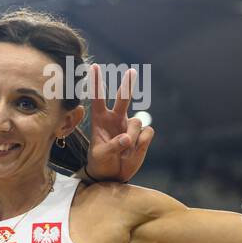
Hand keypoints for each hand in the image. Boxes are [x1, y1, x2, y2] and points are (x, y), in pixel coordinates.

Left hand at [84, 65, 153, 181]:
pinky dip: (142, 143)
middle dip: (127, 85)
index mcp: (100, 121)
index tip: (94, 67)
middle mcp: (116, 119)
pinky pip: (147, 133)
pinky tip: (133, 151)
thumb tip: (127, 138)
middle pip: (123, 98)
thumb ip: (113, 146)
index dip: (96, 83)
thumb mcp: (102, 156)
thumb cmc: (101, 163)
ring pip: (137, 122)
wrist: (113, 175)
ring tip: (124, 151)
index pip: (97, 99)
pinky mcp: (142, 135)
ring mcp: (130, 127)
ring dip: (132, 137)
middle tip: (131, 71)